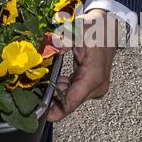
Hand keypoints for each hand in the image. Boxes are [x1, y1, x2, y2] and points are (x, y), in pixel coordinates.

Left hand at [44, 8, 120, 122]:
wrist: (109, 25)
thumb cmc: (95, 27)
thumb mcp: (78, 31)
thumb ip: (63, 41)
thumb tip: (48, 48)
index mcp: (94, 76)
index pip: (73, 100)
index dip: (58, 110)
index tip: (43, 116)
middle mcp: (97, 85)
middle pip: (71, 100)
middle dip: (52, 100)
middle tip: (32, 97)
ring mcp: (95, 86)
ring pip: (71, 96)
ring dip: (56, 92)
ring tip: (40, 85)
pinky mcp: (92, 83)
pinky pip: (73, 90)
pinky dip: (62, 87)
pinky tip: (53, 79)